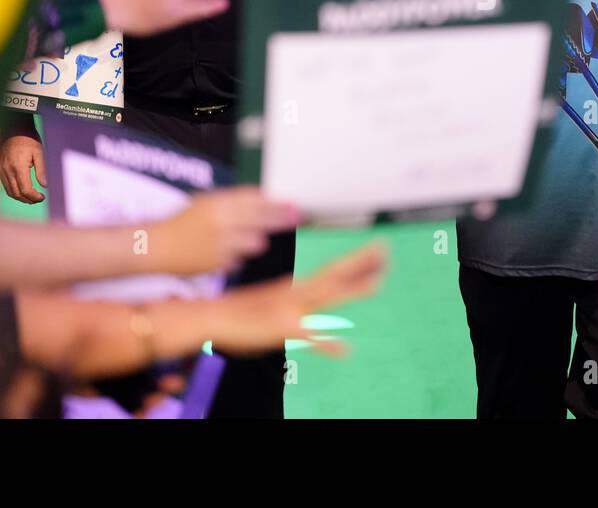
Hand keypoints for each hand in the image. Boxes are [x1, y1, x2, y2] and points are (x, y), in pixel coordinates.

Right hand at [0, 134, 46, 203]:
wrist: (14, 131)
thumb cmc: (28, 141)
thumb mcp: (39, 153)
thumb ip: (42, 170)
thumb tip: (45, 185)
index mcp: (18, 167)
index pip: (25, 189)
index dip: (34, 196)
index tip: (43, 197)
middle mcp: (8, 171)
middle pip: (16, 193)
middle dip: (28, 199)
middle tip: (39, 199)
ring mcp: (2, 171)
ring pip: (10, 192)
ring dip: (21, 198)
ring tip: (32, 198)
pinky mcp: (0, 171)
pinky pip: (6, 186)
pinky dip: (14, 192)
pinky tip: (23, 192)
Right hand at [148, 189, 299, 275]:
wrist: (156, 247)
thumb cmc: (181, 224)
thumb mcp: (206, 203)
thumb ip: (233, 202)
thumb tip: (263, 199)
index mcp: (218, 202)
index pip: (256, 199)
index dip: (275, 202)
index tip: (290, 204)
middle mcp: (222, 221)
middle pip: (263, 217)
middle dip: (282, 218)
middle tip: (296, 218)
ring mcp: (222, 244)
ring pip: (256, 241)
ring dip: (257, 240)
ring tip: (249, 238)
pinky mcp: (220, 264)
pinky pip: (240, 259)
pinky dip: (238, 256)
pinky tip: (226, 252)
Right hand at [209, 243, 386, 356]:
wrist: (211, 317)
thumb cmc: (239, 312)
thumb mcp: (271, 301)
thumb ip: (289, 295)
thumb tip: (299, 285)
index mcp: (295, 287)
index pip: (331, 270)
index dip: (356, 261)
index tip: (379, 249)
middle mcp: (296, 292)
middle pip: (334, 274)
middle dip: (361, 263)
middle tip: (385, 249)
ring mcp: (290, 308)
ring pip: (327, 295)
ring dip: (352, 289)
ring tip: (377, 283)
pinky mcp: (282, 328)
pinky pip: (309, 337)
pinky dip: (328, 343)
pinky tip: (345, 350)